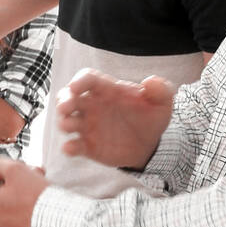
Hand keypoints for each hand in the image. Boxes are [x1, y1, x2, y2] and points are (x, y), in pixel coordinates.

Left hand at [0, 158, 49, 226]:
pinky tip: (42, 209)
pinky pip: (20, 225)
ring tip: (40, 192)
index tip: (11, 170)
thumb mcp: (16, 170)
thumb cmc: (38, 200)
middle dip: (14, 184)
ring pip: (10, 211)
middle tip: (32, 177)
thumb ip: (0, 165)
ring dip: (22, 198)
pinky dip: (28, 215)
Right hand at [54, 68, 175, 169]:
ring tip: (69, 126)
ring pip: (66, 120)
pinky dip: (69, 147)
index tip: (75, 87)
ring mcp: (87, 125)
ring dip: (64, 122)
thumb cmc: (151, 118)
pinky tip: (71, 148)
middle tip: (65, 108)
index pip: (87, 78)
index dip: (79, 81)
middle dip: (63, 101)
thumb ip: (160, 90)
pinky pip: (74, 145)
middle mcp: (91, 105)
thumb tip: (151, 81)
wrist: (149, 146)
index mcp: (106, 90)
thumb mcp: (162, 103)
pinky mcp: (87, 145)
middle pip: (68, 97)